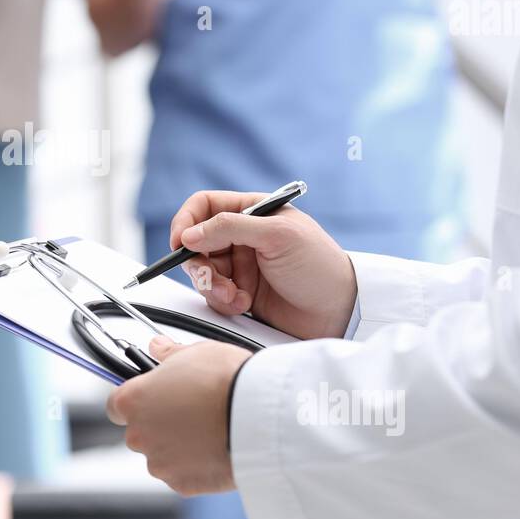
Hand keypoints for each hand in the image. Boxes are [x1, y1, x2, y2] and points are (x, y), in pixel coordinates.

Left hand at [106, 336, 249, 495]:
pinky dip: (195, 466)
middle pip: (140, 432)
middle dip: (160, 424)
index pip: (117, 405)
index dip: (135, 401)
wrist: (258, 417)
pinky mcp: (182, 484)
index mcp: (133, 400)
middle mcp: (139, 435)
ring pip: (161, 455)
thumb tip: (158, 348)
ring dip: (177, 446)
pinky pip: (183, 474)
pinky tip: (216, 448)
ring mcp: (159, 463)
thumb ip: (169, 354)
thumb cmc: (227, 381)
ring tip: (208, 429)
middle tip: (190, 411)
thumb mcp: (196, 352)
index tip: (152, 398)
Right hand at [169, 191, 356, 339]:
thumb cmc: (318, 266)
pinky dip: (223, 301)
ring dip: (212, 286)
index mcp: (253, 212)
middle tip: (209, 277)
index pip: (204, 206)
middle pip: (197, 242)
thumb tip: (188, 234)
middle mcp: (243, 237)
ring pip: (202, 272)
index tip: (180, 243)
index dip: (187, 221)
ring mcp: (241, 265)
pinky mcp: (241, 292)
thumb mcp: (277, 236)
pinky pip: (213, 295)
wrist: (339, 312)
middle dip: (199, 262)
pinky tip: (244, 304)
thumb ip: (229, 228)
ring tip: (234, 295)